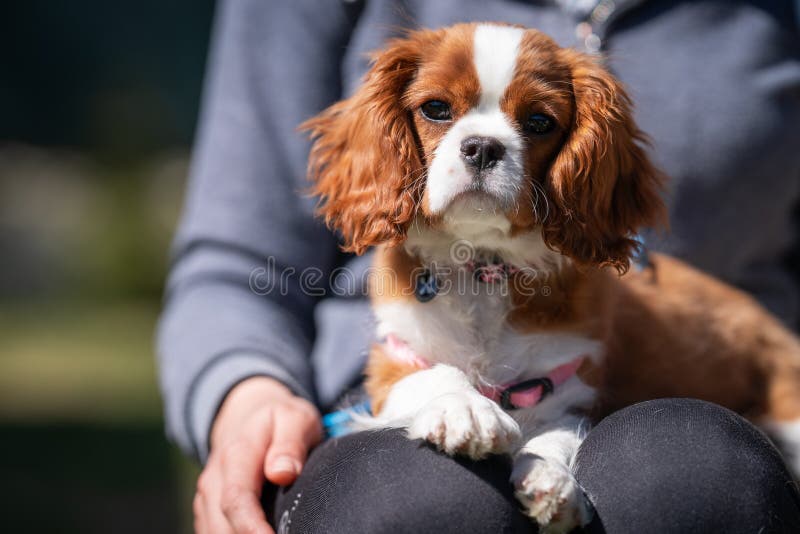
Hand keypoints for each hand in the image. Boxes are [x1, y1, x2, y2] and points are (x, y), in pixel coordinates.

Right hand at [194, 376, 321, 533]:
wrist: (246, 416)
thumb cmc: (278, 421)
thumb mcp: (294, 418)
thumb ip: (291, 443)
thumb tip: (283, 473)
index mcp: (236, 455)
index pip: (237, 499)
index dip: (252, 528)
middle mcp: (213, 480)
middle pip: (223, 526)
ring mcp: (206, 497)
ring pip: (215, 533)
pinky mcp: (206, 511)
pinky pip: (213, 533)